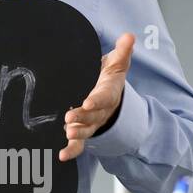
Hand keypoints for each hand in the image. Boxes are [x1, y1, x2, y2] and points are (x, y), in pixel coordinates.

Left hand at [60, 32, 134, 161]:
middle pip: (92, 117)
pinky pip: (78, 145)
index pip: (103, 98)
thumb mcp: (116, 65)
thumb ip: (122, 52)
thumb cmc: (108, 80)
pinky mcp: (82, 132)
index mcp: (107, 94)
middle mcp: (100, 111)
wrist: (108, 98)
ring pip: (85, 131)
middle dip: (82, 118)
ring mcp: (91, 124)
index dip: (96, 100)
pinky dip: (71, 151)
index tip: (88, 101)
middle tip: (70, 118)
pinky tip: (62, 156)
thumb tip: (129, 35)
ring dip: (77, 134)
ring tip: (68, 133)